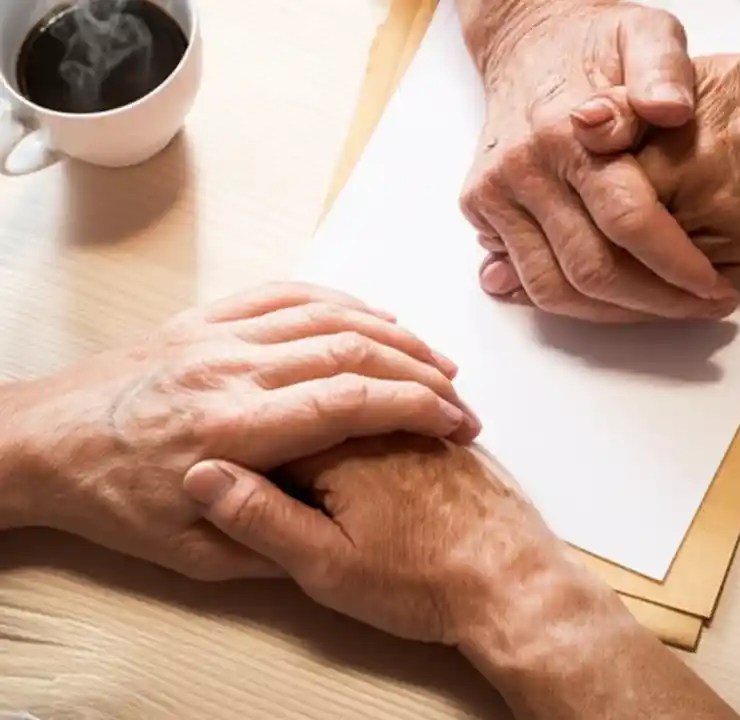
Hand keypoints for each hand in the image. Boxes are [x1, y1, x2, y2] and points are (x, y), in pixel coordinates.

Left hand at [3, 283, 478, 580]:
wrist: (42, 443)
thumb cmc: (112, 497)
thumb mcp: (191, 556)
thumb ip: (267, 544)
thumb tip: (332, 531)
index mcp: (236, 429)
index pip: (350, 402)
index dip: (416, 406)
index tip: (453, 421)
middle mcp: (233, 371)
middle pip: (353, 350)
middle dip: (420, 370)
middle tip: (457, 395)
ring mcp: (219, 336)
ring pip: (328, 315)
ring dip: (391, 333)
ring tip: (432, 358)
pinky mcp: (206, 320)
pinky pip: (287, 293)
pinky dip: (340, 300)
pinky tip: (373, 316)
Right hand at [186, 436, 739, 718]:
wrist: (514, 585)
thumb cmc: (422, 582)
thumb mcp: (326, 566)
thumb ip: (262, 518)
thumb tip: (201, 475)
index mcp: (339, 446)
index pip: (270, 415)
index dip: (243, 434)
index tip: (227, 453)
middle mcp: (380, 422)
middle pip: (317, 396)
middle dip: (291, 413)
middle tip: (272, 463)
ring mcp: (419, 424)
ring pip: (364, 399)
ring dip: (340, 407)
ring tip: (317, 462)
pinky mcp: (448, 436)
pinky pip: (402, 412)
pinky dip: (383, 420)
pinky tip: (373, 451)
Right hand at [482, 45, 739, 293]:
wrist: (528, 38)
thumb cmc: (598, 43)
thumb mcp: (647, 34)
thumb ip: (664, 70)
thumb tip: (671, 110)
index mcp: (567, 130)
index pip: (628, 220)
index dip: (676, 265)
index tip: (715, 287)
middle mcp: (523, 166)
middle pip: (592, 269)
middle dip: (655, 302)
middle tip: (703, 307)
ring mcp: (494, 191)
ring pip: (553, 288)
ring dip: (615, 315)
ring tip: (667, 310)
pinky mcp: (478, 207)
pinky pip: (526, 277)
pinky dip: (574, 301)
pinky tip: (620, 301)